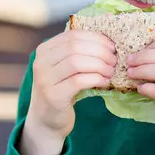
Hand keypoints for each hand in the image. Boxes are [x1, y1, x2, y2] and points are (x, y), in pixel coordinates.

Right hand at [21, 30, 116, 154]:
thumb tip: (106, 41)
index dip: (95, 38)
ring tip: (110, 71)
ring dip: (99, 65)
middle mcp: (40, 62)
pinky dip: (95, 79)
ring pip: (76, 62)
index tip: (111, 46)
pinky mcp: (53, 96)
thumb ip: (76, 53)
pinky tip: (104, 82)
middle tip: (114, 60)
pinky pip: (78, 81)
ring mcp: (44, 79)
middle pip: (75, 47)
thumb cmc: (61, 90)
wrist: (46, 120)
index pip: (72, 35)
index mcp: (44, 50)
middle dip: (100, 52)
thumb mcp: (63, 68)